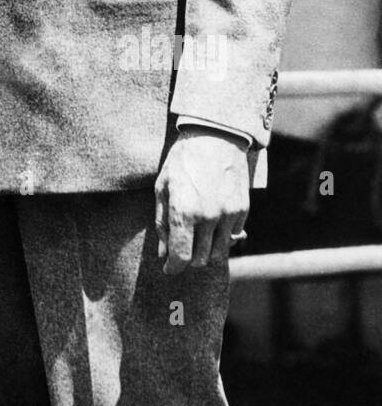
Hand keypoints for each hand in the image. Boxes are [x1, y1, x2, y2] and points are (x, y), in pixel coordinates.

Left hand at [154, 127, 249, 274]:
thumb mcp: (163, 186)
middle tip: (181, 248)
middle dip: (189, 259)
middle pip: (201, 260)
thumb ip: (162, 222)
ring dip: (207, 251)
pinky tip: (213, 222)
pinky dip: (222, 237)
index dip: (173, 267)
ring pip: (220, 254)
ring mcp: (228, 215)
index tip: (169, 268)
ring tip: (197, 237)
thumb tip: (163, 253)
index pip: (181, 257)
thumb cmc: (183, 160)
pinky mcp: (242, 210)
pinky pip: (233, 237)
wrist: (215, 136)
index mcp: (184, 211)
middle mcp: (208, 217)